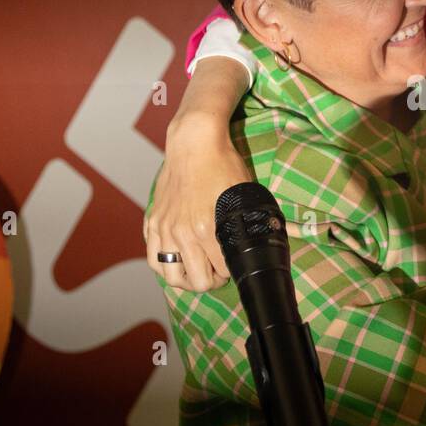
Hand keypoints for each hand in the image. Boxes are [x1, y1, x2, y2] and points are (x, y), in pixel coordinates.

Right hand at [145, 115, 250, 292]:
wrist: (193, 143)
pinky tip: (180, 258)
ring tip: (199, 269)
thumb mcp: (245, 194)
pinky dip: (166, 264)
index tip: (236, 266)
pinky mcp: (153, 221)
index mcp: (208, 229)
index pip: (222, 271)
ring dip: (187, 279)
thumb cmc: (222, 165)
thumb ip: (252, 221)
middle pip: (198, 281)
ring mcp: (164, 228)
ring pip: (171, 276)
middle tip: (220, 270)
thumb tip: (273, 239)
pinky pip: (153, 257)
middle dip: (213, 280)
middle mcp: (183, 233)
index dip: (233, 273)